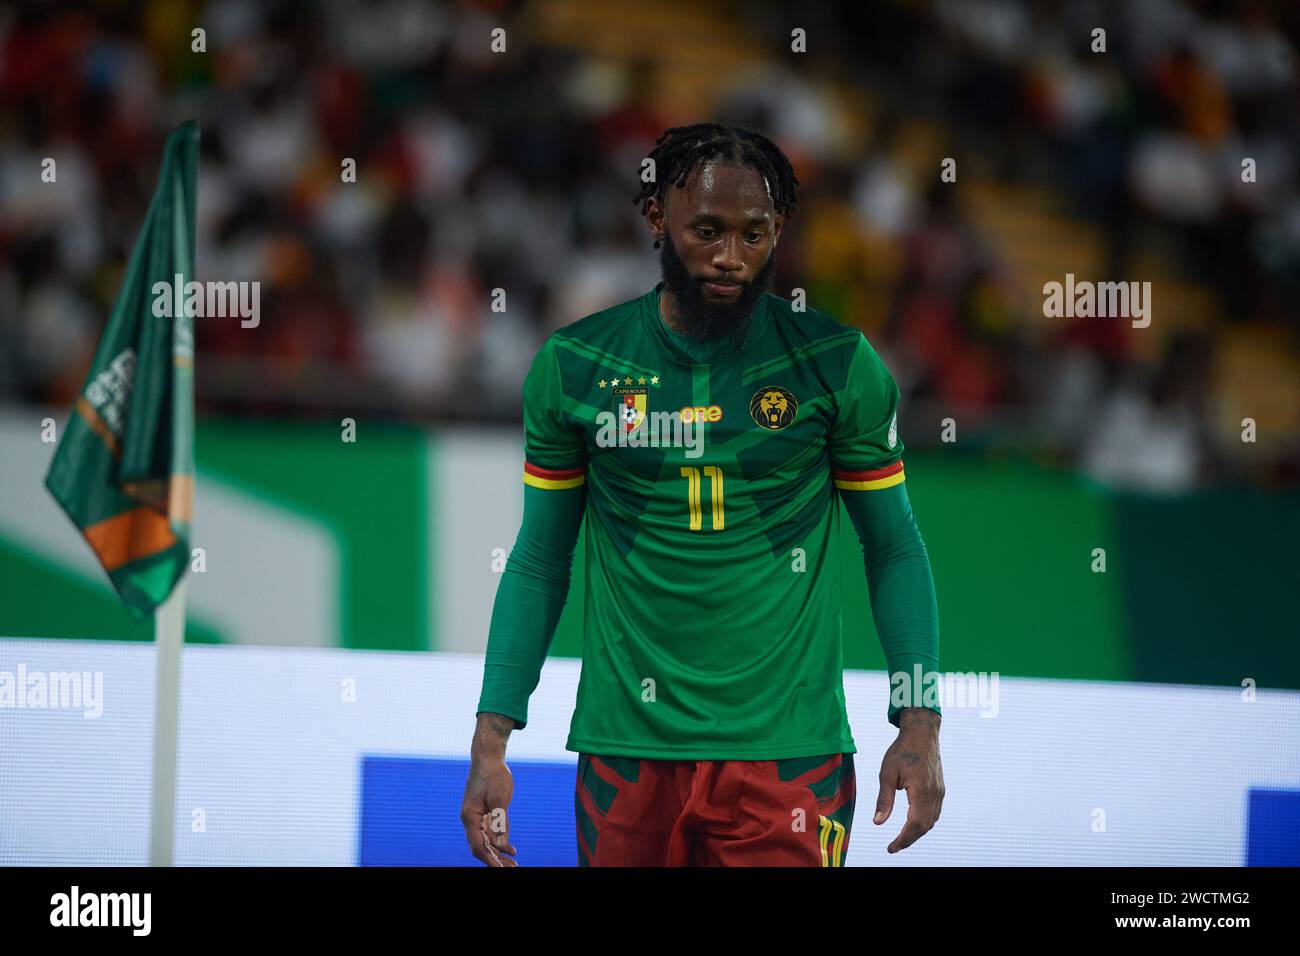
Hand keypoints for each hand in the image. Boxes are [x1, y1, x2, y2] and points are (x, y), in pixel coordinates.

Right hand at [461, 714, 519, 865]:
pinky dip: (498, 842)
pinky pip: (489, 832)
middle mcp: (470, 819)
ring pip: (485, 841)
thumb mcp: (499, 798)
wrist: (488, 756)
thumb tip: (501, 846)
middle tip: (512, 869)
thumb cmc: (494, 774)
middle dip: (494, 860)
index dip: (490, 860)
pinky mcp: (482, 812)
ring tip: (513, 863)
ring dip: (497, 853)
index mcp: (470, 816)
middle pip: (480, 847)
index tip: (502, 870)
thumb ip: (500, 822)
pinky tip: (510, 849)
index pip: (479, 846)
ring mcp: (475, 816)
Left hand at [873, 707, 943, 852]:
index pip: (913, 825)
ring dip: (917, 833)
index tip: (891, 848)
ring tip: (902, 838)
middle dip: (909, 840)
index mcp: (921, 791)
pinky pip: (935, 813)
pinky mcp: (940, 789)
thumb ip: (884, 799)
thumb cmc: (902, 750)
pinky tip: (914, 824)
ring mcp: (939, 792)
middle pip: (924, 827)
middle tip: (894, 847)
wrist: (922, 733)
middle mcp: (934, 794)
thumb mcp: (887, 773)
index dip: (903, 839)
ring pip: (931, 821)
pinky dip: (924, 823)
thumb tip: (878, 822)